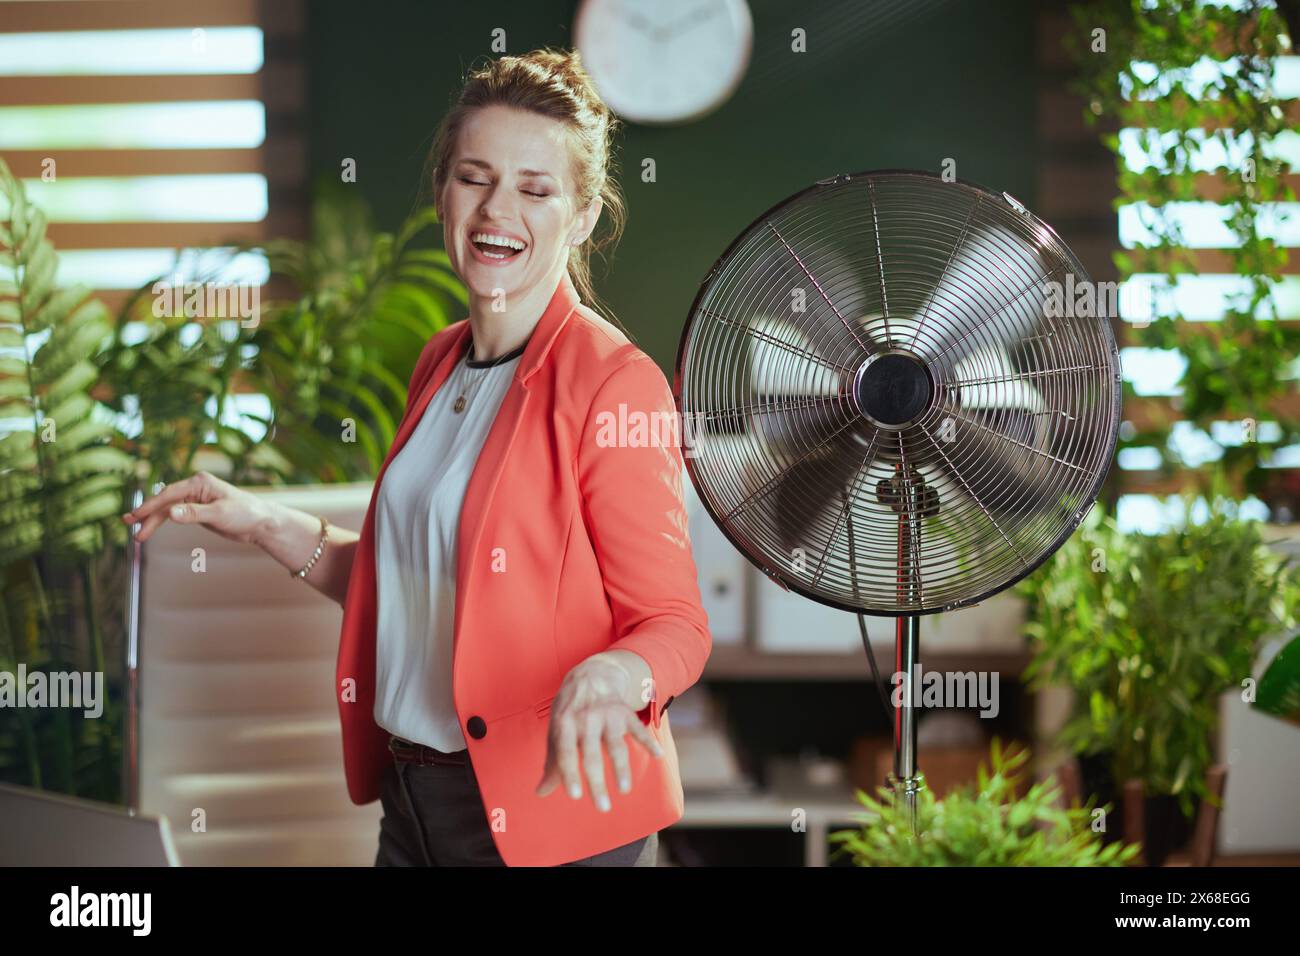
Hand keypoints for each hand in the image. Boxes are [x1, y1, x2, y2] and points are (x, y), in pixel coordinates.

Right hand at [119, 470, 271, 545]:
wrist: (260, 522)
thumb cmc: (246, 514)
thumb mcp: (220, 514)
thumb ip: (195, 514)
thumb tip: (172, 513)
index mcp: (200, 482)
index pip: (170, 494)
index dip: (151, 505)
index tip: (136, 516)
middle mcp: (195, 488)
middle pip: (165, 502)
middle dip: (147, 514)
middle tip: (129, 525)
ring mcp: (194, 499)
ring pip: (167, 510)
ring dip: (152, 521)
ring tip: (136, 534)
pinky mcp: (196, 510)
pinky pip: (174, 515)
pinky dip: (162, 522)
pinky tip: (149, 528)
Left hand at [535, 654, 663, 811]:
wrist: (590, 675)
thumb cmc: (569, 711)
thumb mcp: (556, 731)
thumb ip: (551, 763)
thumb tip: (540, 792)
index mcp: (565, 724)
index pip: (566, 753)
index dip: (570, 774)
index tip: (575, 796)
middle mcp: (586, 719)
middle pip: (592, 754)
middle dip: (597, 782)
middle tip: (602, 808)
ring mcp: (607, 715)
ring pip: (616, 745)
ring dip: (621, 768)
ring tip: (624, 790)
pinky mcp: (625, 713)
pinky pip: (638, 729)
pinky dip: (648, 741)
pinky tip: (657, 755)